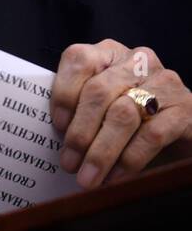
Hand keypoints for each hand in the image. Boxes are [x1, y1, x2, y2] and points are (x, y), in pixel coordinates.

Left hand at [50, 39, 191, 188]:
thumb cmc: (131, 118)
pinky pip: (152, 135)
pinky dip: (129, 159)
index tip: (56, 126)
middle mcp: (137, 61)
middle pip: (98, 92)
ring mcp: (165, 82)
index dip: (63, 93)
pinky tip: (115, 177)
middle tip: (69, 162)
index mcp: (108, 52)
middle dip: (79, 132)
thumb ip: (79, 108)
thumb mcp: (102, 105)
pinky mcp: (186, 109)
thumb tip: (51, 135)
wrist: (180, 132)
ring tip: (88, 177)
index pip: (79, 60)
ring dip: (101, 151)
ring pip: (123, 115)